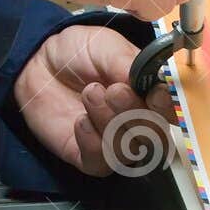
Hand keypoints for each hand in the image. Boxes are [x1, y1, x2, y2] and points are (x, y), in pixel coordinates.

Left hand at [11, 24, 178, 178]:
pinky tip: (79, 120)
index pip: (171, 113)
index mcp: (148, 93)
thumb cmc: (77, 52)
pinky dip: (91, 141)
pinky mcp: (88, 156)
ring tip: (89, 93)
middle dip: (134, 114)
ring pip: (128, 150)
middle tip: (113, 90)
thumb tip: (155, 82)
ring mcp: (114, 141)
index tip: (154, 95)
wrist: (39, 62)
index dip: (167, 109)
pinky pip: (101, 162)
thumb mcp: (106, 46)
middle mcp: (136, 122)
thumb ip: (130, 64)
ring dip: (109, 121)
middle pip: (155, 138)